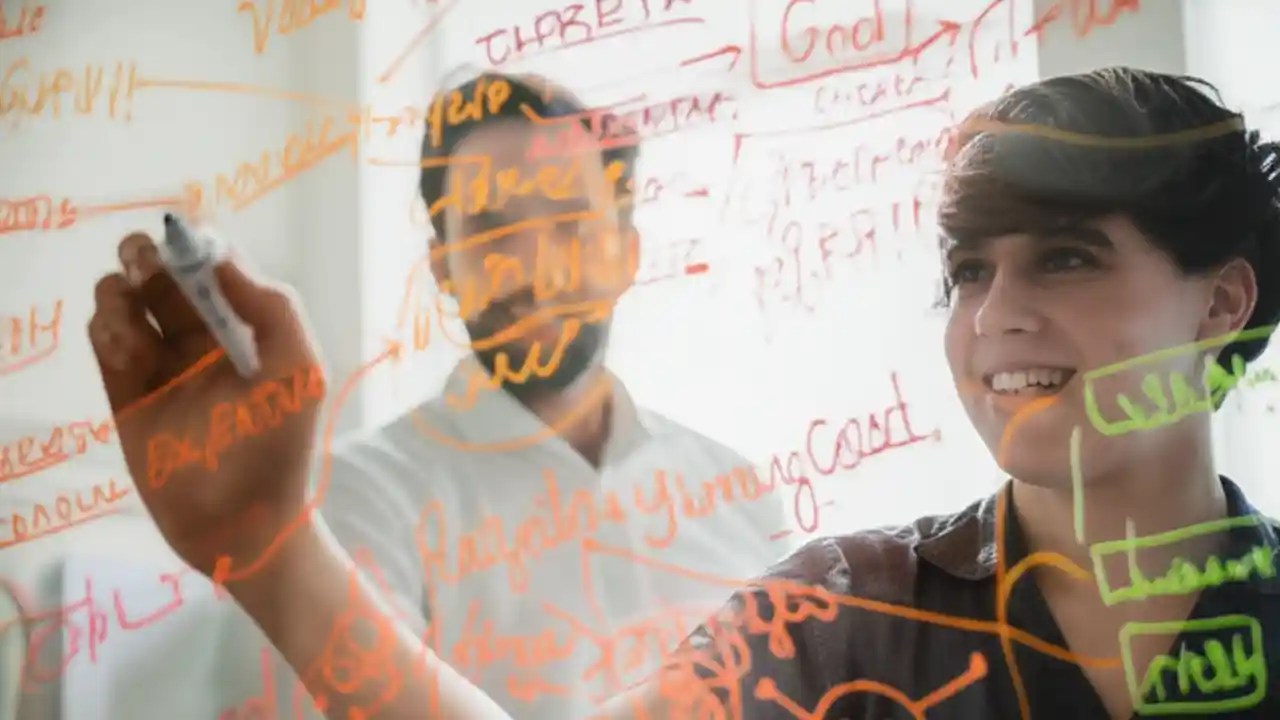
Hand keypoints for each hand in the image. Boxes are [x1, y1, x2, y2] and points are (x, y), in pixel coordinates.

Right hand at [88, 232, 325, 580]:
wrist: (244, 524)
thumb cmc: (282, 446)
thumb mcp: (298, 369)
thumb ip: (272, 306)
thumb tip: (221, 252)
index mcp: (246, 331)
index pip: (212, 270)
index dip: (194, 246)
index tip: (182, 235)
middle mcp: (200, 343)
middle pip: (160, 278)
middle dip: (146, 258)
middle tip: (142, 259)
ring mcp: (160, 369)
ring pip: (124, 305)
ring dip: (119, 294)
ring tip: (134, 321)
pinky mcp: (125, 398)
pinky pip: (105, 345)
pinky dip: (106, 330)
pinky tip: (124, 343)